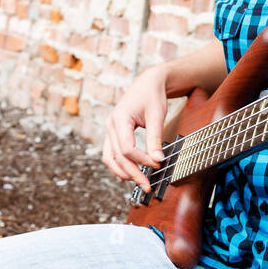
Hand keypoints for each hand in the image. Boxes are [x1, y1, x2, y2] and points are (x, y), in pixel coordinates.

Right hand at [102, 65, 170, 191]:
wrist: (147, 83)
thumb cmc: (152, 95)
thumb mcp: (156, 115)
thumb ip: (155, 138)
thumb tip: (158, 160)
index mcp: (119, 118)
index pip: (127, 148)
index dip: (142, 160)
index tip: (157, 165)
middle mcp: (110, 125)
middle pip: (117, 156)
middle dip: (132, 173)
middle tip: (147, 185)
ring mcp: (109, 129)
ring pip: (109, 157)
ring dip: (123, 172)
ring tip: (138, 182)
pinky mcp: (113, 133)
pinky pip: (110, 153)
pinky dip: (117, 165)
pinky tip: (126, 176)